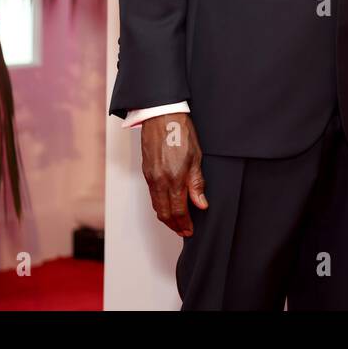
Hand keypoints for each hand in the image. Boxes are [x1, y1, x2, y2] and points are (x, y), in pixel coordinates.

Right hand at [141, 112, 206, 235]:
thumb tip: (201, 204)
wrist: (161, 117)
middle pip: (165, 213)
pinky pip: (152, 196)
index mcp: (174, 178)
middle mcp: (159, 181)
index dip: (185, 224)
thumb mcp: (196, 158)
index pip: (179, 210)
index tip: (190, 230)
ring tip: (177, 223)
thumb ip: (197, 183)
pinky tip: (167, 206)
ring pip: (156, 206)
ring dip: (166, 217)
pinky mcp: (146, 172)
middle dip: (174, 226)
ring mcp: (151, 177)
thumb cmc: (180, 132)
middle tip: (184, 231)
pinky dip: (159, 206)